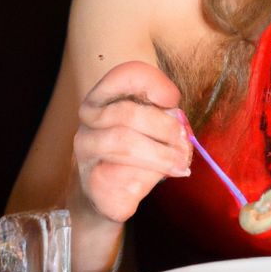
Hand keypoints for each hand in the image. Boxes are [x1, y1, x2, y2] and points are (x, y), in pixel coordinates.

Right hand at [74, 61, 191, 224]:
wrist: (107, 196)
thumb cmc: (134, 155)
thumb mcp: (150, 128)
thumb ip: (164, 118)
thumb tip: (178, 122)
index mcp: (103, 97)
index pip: (123, 75)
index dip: (153, 82)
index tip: (173, 100)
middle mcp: (87, 120)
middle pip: (127, 113)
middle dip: (164, 128)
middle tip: (184, 142)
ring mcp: (85, 152)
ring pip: (125, 144)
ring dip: (162, 155)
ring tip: (180, 164)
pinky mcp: (92, 183)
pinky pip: (125, 176)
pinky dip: (151, 177)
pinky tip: (163, 178)